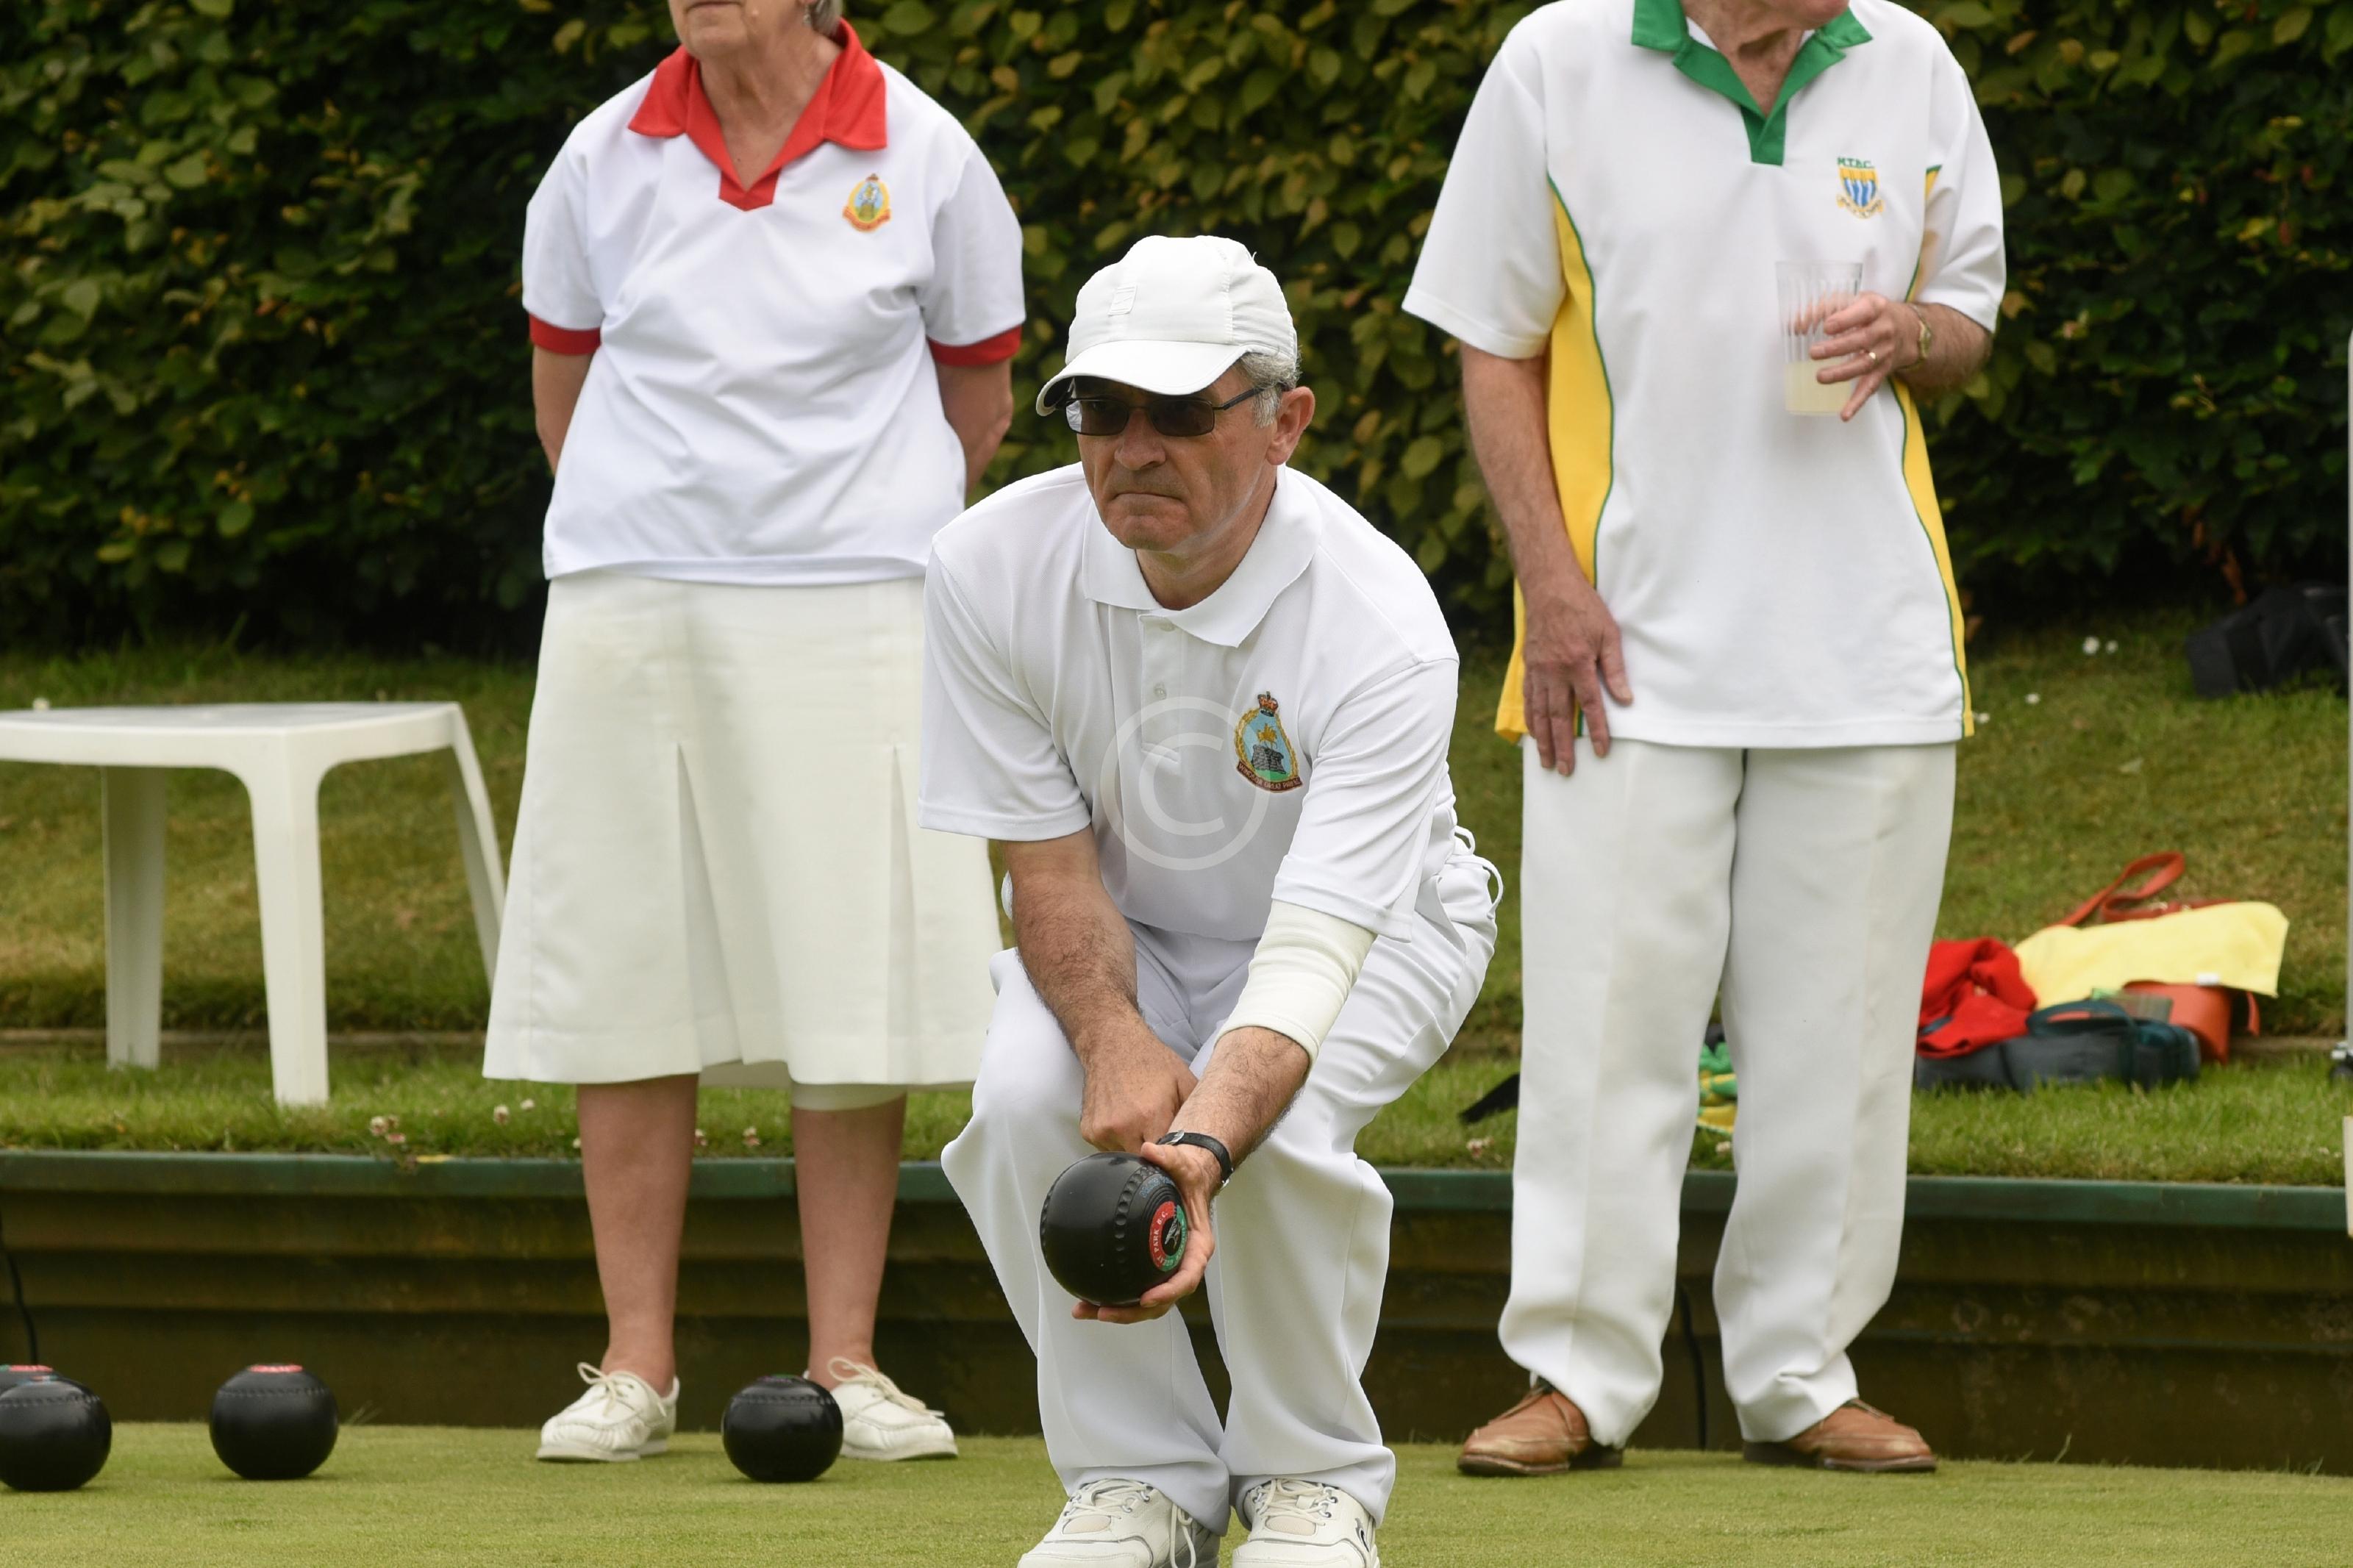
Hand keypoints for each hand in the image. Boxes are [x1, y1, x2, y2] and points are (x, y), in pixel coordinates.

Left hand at [1072, 1138, 1219, 1324]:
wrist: (1186, 1180)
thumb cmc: (1187, 1175)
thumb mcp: (1182, 1163)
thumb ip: (1168, 1157)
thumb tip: (1148, 1149)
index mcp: (1196, 1247)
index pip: (1187, 1278)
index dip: (1168, 1292)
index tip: (1146, 1299)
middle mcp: (1182, 1265)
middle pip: (1161, 1301)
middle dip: (1132, 1313)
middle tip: (1102, 1312)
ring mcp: (1165, 1269)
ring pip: (1144, 1302)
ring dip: (1115, 1311)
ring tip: (1083, 1310)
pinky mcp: (1149, 1267)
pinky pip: (1132, 1286)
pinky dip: (1111, 1294)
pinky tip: (1082, 1294)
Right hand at [1074, 1024, 1197, 1153]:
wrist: (1113, 1044)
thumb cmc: (1151, 1061)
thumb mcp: (1183, 1082)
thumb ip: (1195, 1114)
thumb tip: (1206, 1142)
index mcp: (1150, 1116)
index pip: (1166, 1159)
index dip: (1174, 1159)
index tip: (1179, 1157)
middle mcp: (1123, 1127)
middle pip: (1145, 1163)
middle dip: (1155, 1158)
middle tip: (1161, 1143)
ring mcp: (1103, 1131)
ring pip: (1125, 1158)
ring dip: (1135, 1149)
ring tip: (1141, 1127)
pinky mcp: (1089, 1132)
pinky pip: (1108, 1149)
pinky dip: (1118, 1142)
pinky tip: (1125, 1121)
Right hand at [1518, 556, 1630, 776]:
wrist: (1549, 587)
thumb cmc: (1584, 608)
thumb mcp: (1609, 633)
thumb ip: (1615, 669)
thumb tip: (1625, 699)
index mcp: (1578, 663)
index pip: (1589, 705)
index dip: (1597, 731)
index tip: (1601, 752)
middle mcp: (1555, 672)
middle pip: (1559, 717)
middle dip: (1563, 746)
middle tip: (1565, 770)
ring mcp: (1538, 670)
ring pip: (1540, 712)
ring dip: (1544, 740)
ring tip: (1547, 762)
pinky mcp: (1528, 666)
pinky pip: (1528, 699)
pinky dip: (1530, 719)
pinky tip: (1534, 734)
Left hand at [1811, 293, 1921, 421]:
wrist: (1908, 330)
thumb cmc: (1872, 313)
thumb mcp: (1854, 300)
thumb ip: (1825, 308)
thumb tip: (1797, 324)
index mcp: (1876, 307)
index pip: (1863, 312)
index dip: (1845, 320)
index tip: (1827, 326)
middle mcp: (1884, 330)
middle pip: (1862, 340)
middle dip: (1837, 348)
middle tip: (1814, 352)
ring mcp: (1884, 352)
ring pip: (1864, 365)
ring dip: (1841, 373)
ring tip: (1820, 377)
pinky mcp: (1883, 371)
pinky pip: (1870, 387)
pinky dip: (1857, 402)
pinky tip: (1844, 414)